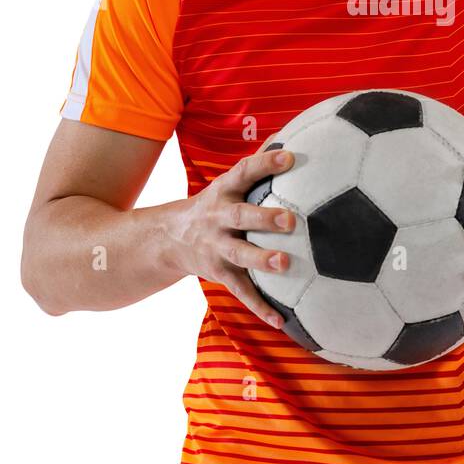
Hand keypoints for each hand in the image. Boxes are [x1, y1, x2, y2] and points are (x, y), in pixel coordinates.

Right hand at [164, 144, 296, 326]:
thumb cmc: (214, 206)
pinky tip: (282, 321)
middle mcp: (218, 218)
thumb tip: (295, 142)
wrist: (167, 239)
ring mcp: (217, 248)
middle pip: (241, 216)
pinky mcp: (220, 274)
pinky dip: (261, 307)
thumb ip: (257, 170)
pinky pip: (242, 292)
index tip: (289, 157)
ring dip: (261, 260)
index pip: (244, 172)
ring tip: (285, 264)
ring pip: (239, 255)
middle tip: (291, 220)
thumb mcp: (226, 185)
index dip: (265, 163)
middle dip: (265, 218)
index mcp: (223, 192)